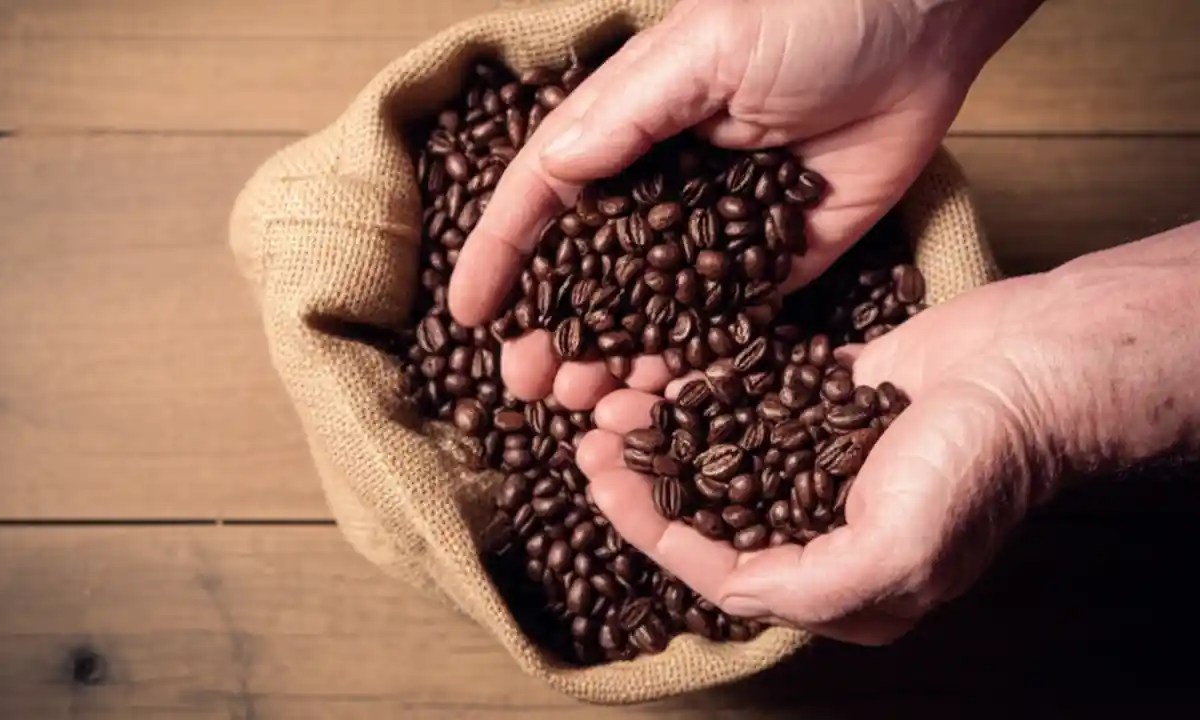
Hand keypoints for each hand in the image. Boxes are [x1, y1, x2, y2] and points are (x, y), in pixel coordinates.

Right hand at [449, 0, 1040, 408]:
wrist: (926, 19)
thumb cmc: (807, 10)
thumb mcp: (703, 52)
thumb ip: (626, 118)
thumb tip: (554, 173)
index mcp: (629, 126)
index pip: (546, 196)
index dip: (502, 254)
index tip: (467, 315)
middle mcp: (666, 185)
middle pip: (594, 270)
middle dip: (555, 328)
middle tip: (526, 386)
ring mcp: (724, 230)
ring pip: (656, 309)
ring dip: (618, 357)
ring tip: (584, 406)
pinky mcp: (785, 257)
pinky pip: (732, 321)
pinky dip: (696, 362)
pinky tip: (663, 399)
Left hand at [575, 223, 1199, 643]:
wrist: (1034, 366)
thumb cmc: (976, 463)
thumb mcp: (896, 551)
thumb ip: (807, 585)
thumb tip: (729, 590)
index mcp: (844, 586)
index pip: (723, 571)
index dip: (653, 531)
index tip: (601, 482)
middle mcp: (828, 530)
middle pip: (713, 513)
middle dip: (646, 481)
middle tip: (588, 441)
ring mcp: (826, 464)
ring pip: (722, 457)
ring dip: (665, 434)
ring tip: (610, 404)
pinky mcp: (828, 404)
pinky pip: (749, 406)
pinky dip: (704, 395)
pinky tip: (662, 377)